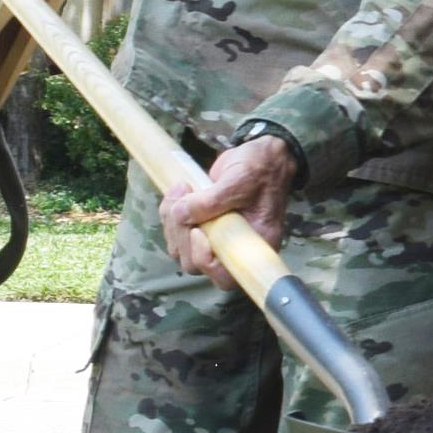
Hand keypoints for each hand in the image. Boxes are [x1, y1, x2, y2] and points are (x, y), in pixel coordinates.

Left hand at [158, 135, 297, 283]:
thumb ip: (211, 201)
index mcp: (253, 246)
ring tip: (181, 190)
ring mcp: (216, 239)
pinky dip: (169, 214)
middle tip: (183, 199)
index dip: (204, 261)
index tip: (198, 231)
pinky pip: (176, 232)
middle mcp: (234, 249)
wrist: (263, 155)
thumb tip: (181, 214)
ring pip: (180, 249)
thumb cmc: (260, 168)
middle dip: (180, 234)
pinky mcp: (202, 226)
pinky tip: (179, 191)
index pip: (225, 277)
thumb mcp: (239, 181)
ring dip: (171, 222)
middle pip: (193, 263)